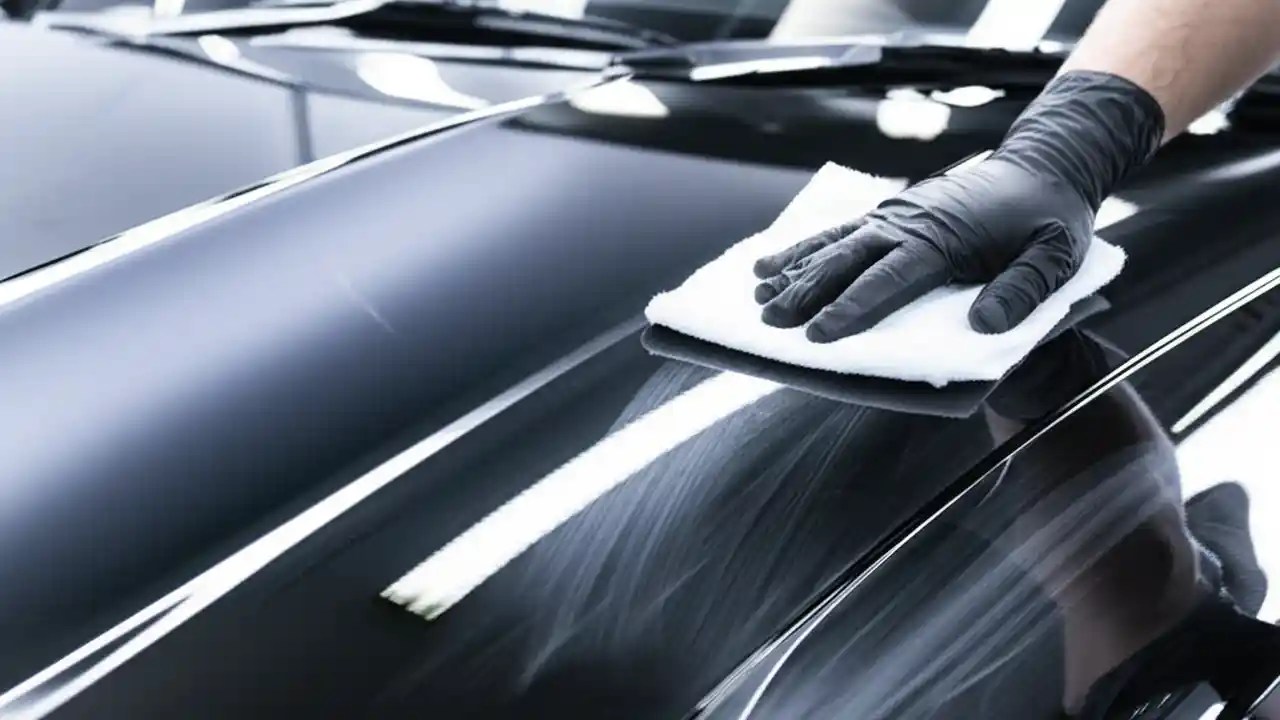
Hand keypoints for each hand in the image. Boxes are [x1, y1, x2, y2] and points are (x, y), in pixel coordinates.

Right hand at [753, 70, 1165, 341]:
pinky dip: (801, 249)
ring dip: (793, 272)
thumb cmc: (1049, 219)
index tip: (819, 334)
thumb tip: (985, 324)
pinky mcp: (888, 213)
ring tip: (757, 296)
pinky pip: (837, 232)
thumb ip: (1023, 291)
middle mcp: (908, 224)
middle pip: (847, 261)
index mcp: (944, 240)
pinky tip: (769, 264)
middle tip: (770, 321)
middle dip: (806, 293)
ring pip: (833, 245)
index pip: (889, 279)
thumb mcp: (1055, 257)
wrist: (1043, 166)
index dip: (852, 308)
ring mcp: (894, 215)